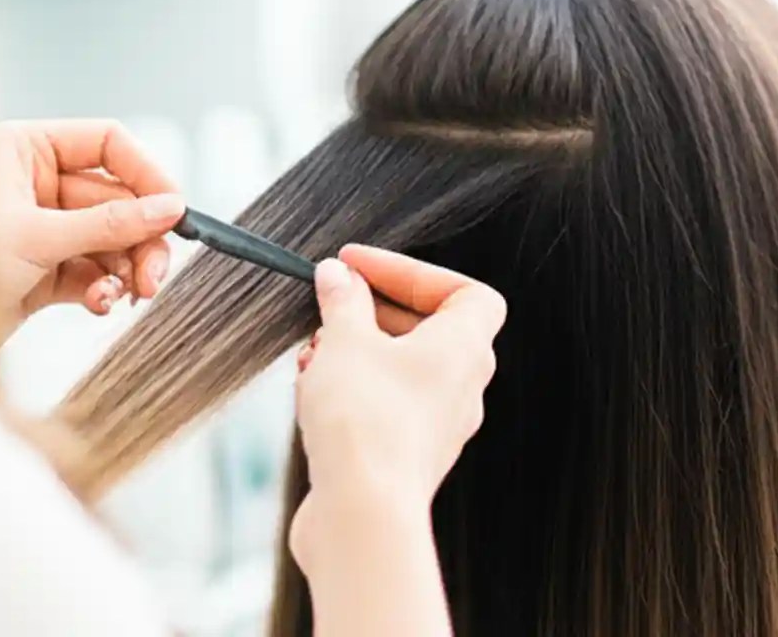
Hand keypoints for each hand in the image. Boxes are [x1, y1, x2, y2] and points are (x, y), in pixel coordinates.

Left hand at [0, 120, 184, 326]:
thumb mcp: (36, 237)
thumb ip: (107, 222)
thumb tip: (170, 208)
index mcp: (25, 150)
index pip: (107, 144)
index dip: (147, 174)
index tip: (175, 211)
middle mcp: (34, 184)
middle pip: (115, 199)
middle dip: (140, 238)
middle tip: (156, 276)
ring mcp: (40, 228)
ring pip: (108, 241)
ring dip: (126, 269)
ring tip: (131, 296)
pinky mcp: (40, 272)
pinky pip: (90, 272)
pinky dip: (103, 289)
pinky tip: (101, 305)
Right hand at [288, 245, 505, 636]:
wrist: (362, 512)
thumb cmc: (365, 422)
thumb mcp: (345, 340)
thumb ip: (342, 300)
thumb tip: (337, 276)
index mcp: (464, 349)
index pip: (466, 292)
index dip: (412, 271)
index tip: (358, 266)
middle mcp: (461, 387)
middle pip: (427, 328)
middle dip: (373, 310)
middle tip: (330, 302)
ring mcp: (437, 426)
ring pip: (400, 369)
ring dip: (356, 350)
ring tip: (313, 350)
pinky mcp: (406, 456)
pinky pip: (384, 405)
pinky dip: (351, 388)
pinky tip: (311, 389)